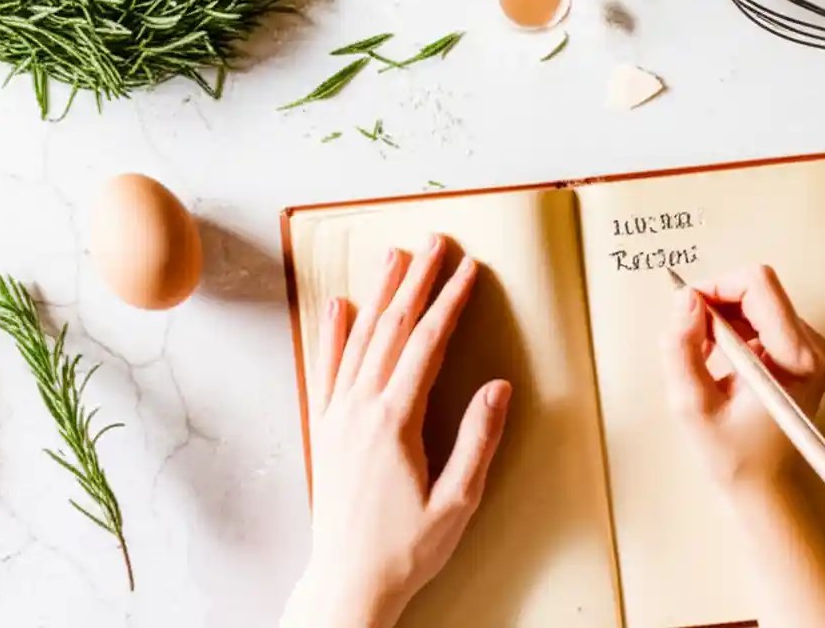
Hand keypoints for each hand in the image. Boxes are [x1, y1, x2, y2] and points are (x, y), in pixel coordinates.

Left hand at [282, 236, 511, 627]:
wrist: (348, 581)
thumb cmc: (406, 548)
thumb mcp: (457, 500)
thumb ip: (477, 438)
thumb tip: (498, 386)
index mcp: (396, 422)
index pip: (427, 344)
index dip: (450, 302)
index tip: (468, 269)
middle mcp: (360, 409)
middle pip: (392, 329)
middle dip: (417, 281)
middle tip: (435, 242)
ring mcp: (338, 416)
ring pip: (359, 339)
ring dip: (380, 294)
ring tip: (395, 257)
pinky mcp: (325, 429)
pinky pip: (327, 368)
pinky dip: (333, 333)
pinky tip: (338, 306)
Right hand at [661, 265, 824, 487]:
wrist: (761, 485)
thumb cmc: (732, 455)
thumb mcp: (692, 404)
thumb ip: (682, 347)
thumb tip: (685, 299)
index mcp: (799, 359)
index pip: (758, 286)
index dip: (715, 288)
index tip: (687, 310)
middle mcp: (815, 348)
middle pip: (758, 289)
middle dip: (716, 305)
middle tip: (689, 338)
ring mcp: (813, 349)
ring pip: (758, 301)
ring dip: (722, 320)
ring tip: (704, 359)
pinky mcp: (803, 352)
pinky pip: (763, 318)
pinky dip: (734, 331)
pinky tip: (721, 362)